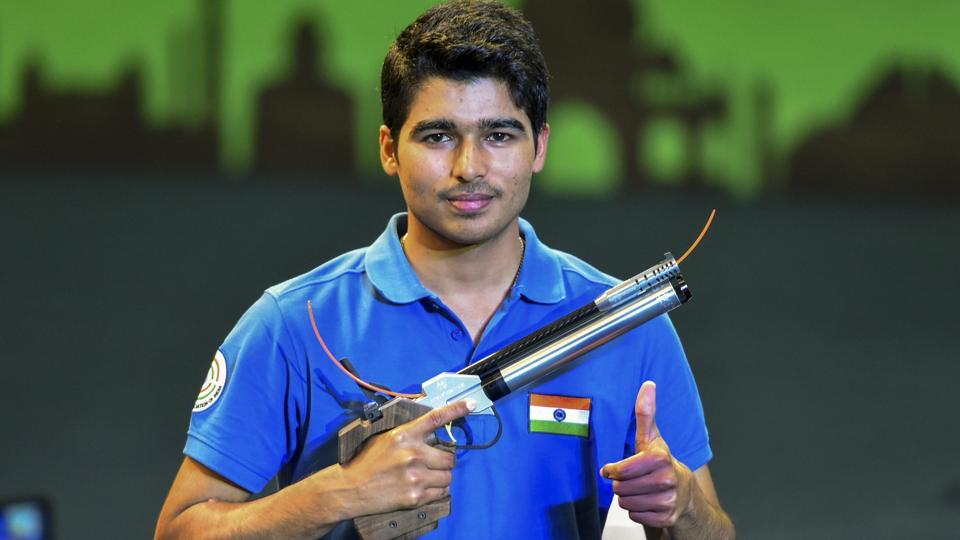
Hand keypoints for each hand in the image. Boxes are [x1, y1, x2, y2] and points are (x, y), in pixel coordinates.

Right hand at [340, 399, 475, 515]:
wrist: (350, 488)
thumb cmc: (367, 461)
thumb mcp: (386, 438)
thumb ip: (409, 433)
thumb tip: (430, 429)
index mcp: (405, 435)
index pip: (436, 418)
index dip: (456, 410)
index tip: (472, 404)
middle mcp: (413, 454)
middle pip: (449, 457)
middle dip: (444, 461)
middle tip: (432, 464)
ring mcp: (416, 476)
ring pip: (448, 476)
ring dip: (441, 477)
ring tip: (425, 477)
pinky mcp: (416, 496)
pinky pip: (440, 493)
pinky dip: (435, 491)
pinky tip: (421, 488)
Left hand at [600, 381, 694, 528]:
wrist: (685, 492)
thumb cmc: (661, 461)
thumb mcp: (652, 437)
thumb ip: (646, 412)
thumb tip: (648, 384)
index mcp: (661, 458)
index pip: (623, 470)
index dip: (613, 470)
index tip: (613, 468)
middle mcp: (667, 480)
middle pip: (621, 488)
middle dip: (621, 485)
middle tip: (632, 479)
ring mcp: (669, 500)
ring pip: (626, 503)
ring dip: (628, 498)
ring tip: (640, 489)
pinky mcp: (667, 518)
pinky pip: (635, 516)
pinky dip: (636, 511)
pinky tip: (646, 502)